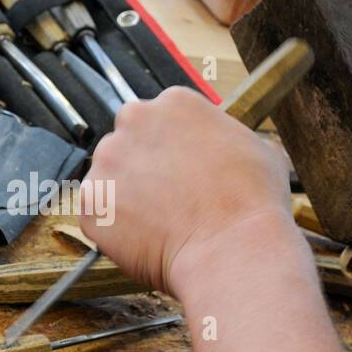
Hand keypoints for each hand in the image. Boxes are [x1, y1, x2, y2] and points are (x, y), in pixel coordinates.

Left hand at [79, 88, 295, 296]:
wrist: (232, 249)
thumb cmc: (252, 203)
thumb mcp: (260, 150)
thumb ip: (231, 139)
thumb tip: (231, 149)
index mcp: (174, 102)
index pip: (158, 120)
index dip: (169, 149)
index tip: (178, 171)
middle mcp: (134, 121)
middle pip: (127, 143)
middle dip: (141, 168)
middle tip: (165, 198)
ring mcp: (107, 160)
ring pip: (109, 177)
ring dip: (126, 197)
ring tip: (158, 224)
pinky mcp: (90, 201)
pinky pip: (97, 213)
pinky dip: (114, 228)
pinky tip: (144, 239)